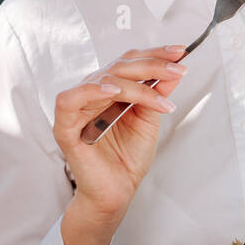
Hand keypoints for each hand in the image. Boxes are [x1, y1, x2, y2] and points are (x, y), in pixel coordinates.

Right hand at [53, 45, 188, 229]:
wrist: (117, 191)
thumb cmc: (127, 158)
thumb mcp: (149, 120)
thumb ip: (157, 94)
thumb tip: (174, 70)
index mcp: (109, 89)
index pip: (129, 61)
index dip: (154, 54)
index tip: (180, 52)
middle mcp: (92, 93)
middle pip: (119, 66)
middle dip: (152, 65)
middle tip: (178, 70)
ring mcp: (77, 109)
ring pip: (102, 79)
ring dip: (135, 83)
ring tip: (160, 92)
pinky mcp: (65, 127)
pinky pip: (70, 100)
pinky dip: (91, 91)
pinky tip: (113, 90)